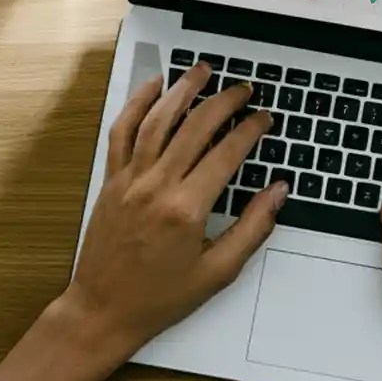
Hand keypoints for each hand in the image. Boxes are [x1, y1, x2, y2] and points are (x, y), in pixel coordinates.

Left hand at [65, 63, 289, 359]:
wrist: (104, 310)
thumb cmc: (159, 298)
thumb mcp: (218, 272)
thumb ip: (252, 228)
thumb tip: (277, 193)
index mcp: (187, 209)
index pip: (226, 153)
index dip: (250, 130)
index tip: (264, 119)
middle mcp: (156, 187)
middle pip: (195, 127)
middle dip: (224, 102)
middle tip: (244, 89)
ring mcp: (129, 180)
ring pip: (157, 121)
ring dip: (182, 91)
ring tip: (202, 70)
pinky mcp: (111, 181)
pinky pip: (122, 132)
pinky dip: (136, 105)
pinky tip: (153, 87)